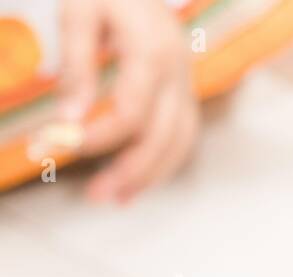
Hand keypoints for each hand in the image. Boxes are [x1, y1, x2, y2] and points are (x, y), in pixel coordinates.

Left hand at [60, 0, 199, 201]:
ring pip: (180, 143)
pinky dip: (162, 162)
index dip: (98, 137)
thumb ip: (77, 63)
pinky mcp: (185, 90)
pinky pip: (183, 136)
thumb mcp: (80, 11)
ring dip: (149, 176)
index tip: (62, 145)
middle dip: (130, 172)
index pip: (131, 113)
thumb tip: (69, 116)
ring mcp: (187, 83)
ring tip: (116, 198)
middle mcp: (178, 74)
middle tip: (95, 197)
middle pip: (162, 137)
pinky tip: (136, 178)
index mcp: (153, 53)